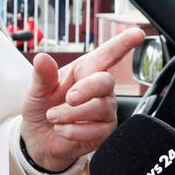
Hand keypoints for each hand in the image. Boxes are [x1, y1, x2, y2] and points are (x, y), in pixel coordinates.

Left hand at [21, 27, 144, 171]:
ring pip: (100, 107)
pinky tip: (62, 130)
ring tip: (53, 117)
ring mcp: (105, 109)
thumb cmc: (41, 108)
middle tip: (68, 99)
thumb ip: (42, 75)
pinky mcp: (105, 131)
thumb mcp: (36, 90)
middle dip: (86, 90)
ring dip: (71, 114)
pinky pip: (96, 130)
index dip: (123, 44)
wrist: (38, 140)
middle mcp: (99, 88)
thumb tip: (42, 58)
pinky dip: (74, 131)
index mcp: (84, 70)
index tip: (137, 34)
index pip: (107, 54)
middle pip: (106, 81)